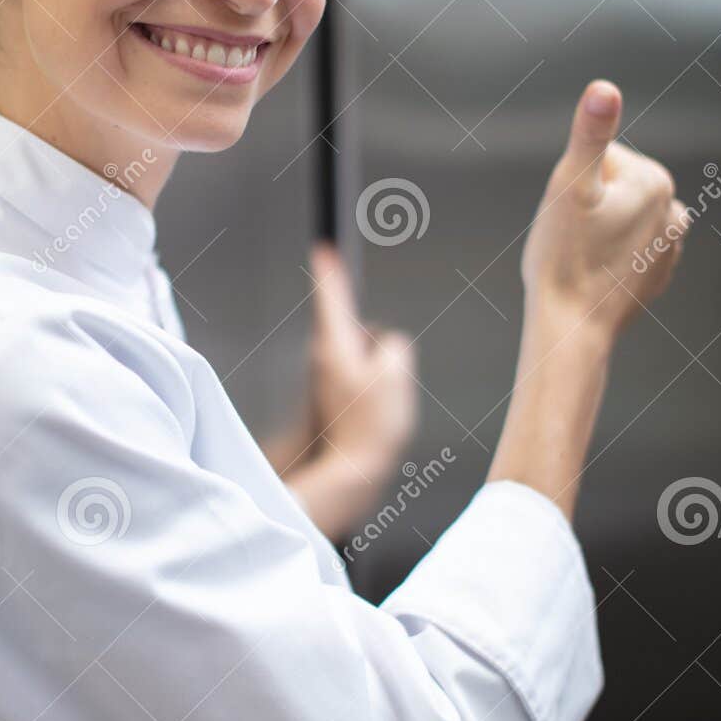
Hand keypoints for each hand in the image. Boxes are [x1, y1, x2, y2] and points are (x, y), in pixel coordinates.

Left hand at [307, 240, 417, 473]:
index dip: (331, 271)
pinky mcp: (333, 401)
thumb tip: (387, 344)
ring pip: (363, 359)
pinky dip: (373, 392)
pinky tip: (377, 416)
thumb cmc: (371, 426)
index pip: (332, 297)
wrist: (352, 473)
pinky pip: (361, 383)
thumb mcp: (397, 372)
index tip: (323, 247)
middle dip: (376, 344)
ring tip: (381, 404)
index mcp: (334, 346)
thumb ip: (394, 344)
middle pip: (356, 331)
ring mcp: (326, 382)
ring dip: (376, 372)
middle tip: (386, 379)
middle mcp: (323, 360)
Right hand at [521, 79, 691, 342]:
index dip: (572, 184)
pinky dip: (608, 257)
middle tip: (570, 238)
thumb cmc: (564, 258)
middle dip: (586, 206)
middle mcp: (672, 210)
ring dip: (596, 231)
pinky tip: (594, 275)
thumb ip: (590, 133)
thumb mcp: (569, 186)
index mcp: (654, 180)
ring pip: (617, 219)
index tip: (568, 215)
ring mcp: (668, 247)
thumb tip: (604, 87)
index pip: (597, 160)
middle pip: (610, 189)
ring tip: (581, 258)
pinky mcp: (657, 276)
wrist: (572, 327)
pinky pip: (626, 250)